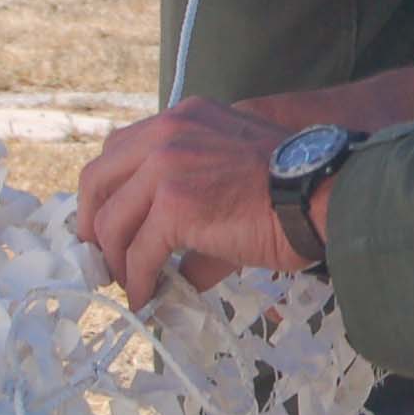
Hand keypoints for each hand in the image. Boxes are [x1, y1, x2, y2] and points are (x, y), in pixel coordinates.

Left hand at [77, 97, 307, 308]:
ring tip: (131, 284)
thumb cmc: (291, 186)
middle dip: (94, 224)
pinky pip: (139, 253)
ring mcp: (168, 166)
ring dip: (116, 261)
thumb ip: (194, 204)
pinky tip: (149, 296)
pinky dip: (139, 281)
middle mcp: (168, 132)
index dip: (106, 192)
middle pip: (98, 178)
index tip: (110, 225)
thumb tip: (175, 270)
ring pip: (112, 222)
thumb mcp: (232, 173)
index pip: (119, 149)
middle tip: (104, 258)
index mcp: (185, 118)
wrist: (319, 194)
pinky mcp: (175, 206)